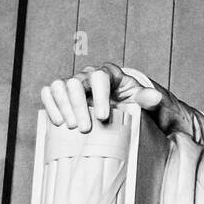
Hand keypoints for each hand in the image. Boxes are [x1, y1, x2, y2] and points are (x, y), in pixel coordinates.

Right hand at [40, 62, 165, 131]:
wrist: (122, 110)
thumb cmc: (134, 106)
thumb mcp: (144, 103)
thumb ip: (148, 100)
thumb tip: (154, 97)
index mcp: (109, 75)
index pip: (100, 77)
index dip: (99, 95)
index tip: (103, 117)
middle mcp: (88, 76)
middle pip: (75, 82)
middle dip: (78, 106)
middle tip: (85, 129)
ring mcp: (73, 84)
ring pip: (59, 86)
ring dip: (63, 107)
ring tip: (71, 127)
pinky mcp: (62, 94)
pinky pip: (48, 93)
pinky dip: (50, 105)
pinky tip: (58, 122)